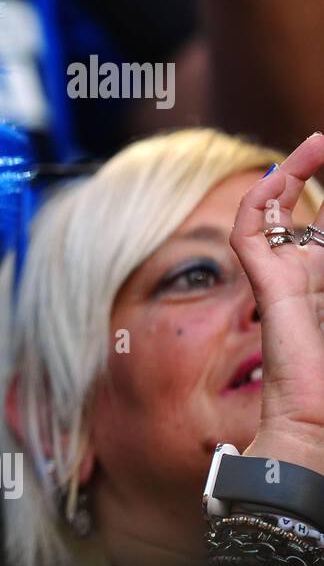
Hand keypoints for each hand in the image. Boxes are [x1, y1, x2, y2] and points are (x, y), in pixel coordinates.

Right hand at [229, 132, 323, 474]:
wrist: (318, 421)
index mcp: (318, 290)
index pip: (315, 231)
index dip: (321, 200)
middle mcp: (297, 280)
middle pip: (293, 215)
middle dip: (307, 176)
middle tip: (321, 143)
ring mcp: (278, 282)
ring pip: (267, 215)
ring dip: (288, 176)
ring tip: (313, 146)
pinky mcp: (267, 287)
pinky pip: (248, 234)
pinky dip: (260, 202)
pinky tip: (281, 178)